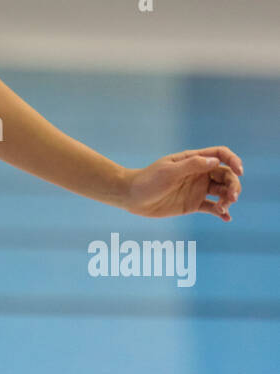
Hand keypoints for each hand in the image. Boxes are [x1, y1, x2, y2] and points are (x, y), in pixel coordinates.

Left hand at [123, 146, 243, 221]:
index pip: (220, 155)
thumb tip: (215, 161)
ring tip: (222, 208)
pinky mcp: (194, 204)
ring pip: (222, 192)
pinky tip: (226, 218)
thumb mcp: (169, 171)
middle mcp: (199, 173)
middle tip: (231, 198)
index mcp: (193, 160)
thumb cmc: (149, 180)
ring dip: (228, 199)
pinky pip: (213, 207)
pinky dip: (222, 212)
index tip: (239, 171)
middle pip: (226, 175)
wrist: (133, 197)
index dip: (233, 160)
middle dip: (233, 185)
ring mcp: (198, 189)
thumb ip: (191, 165)